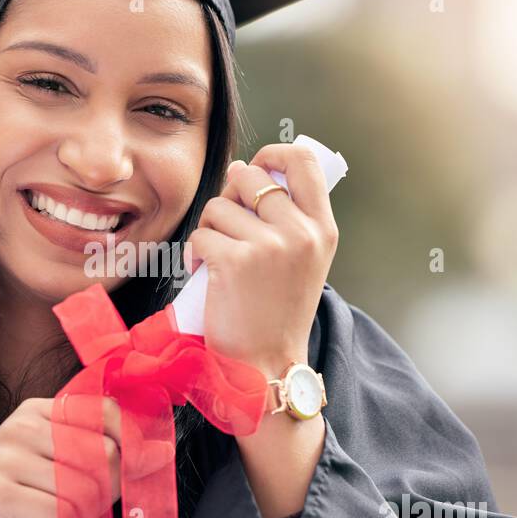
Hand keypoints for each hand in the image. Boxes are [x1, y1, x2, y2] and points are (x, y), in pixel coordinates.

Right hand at [0, 394, 170, 517]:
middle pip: (103, 452)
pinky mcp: (0, 494)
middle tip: (94, 508)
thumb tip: (163, 452)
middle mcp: (21, 426)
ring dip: (91, 514)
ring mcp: (7, 458)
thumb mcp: (49, 465)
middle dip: (111, 488)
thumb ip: (95, 453)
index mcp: (36, 411)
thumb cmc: (9, 502)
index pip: (105, 412)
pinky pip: (63, 512)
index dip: (132, 444)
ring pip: (86, 487)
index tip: (137, 471)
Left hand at [184, 143, 338, 376]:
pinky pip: (200, 235)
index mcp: (322, 229)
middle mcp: (300, 233)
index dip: (273, 152)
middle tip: (226, 227)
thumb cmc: (277, 313)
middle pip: (249, 177)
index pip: (304, 161)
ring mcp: (269, 246)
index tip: (256, 165)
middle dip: (228, 196)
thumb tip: (243, 169)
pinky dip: (194, 254)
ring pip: (218, 207)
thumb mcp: (302, 261)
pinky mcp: (235, 261)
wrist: (267, 364)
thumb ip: (285, 217)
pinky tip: (205, 275)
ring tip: (219, 261)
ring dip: (209, 230)